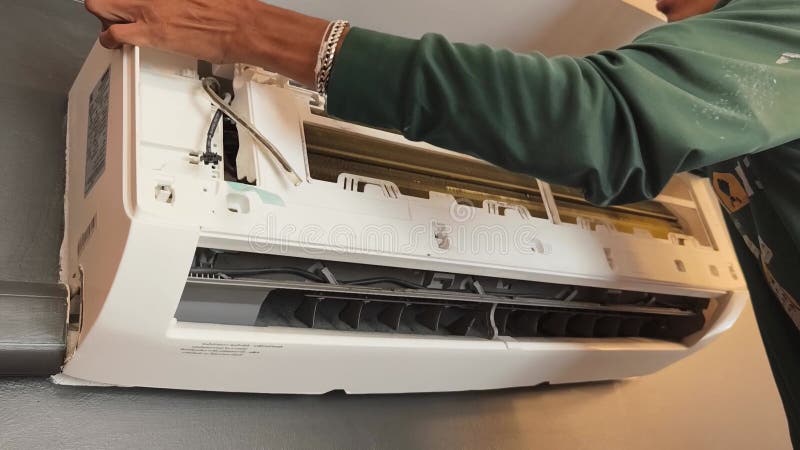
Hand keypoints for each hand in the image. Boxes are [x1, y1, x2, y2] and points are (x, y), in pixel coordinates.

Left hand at [84, 0, 329, 85]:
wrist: (242, 27)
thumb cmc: (230, 11)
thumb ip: (180, 1)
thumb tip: (177, 4)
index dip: (122, 1)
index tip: (127, 6)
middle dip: (104, 5)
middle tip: (113, 13)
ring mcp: (148, 10)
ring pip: (100, 7)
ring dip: (104, 19)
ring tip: (114, 28)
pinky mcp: (151, 33)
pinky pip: (113, 35)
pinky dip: (109, 40)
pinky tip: (116, 44)